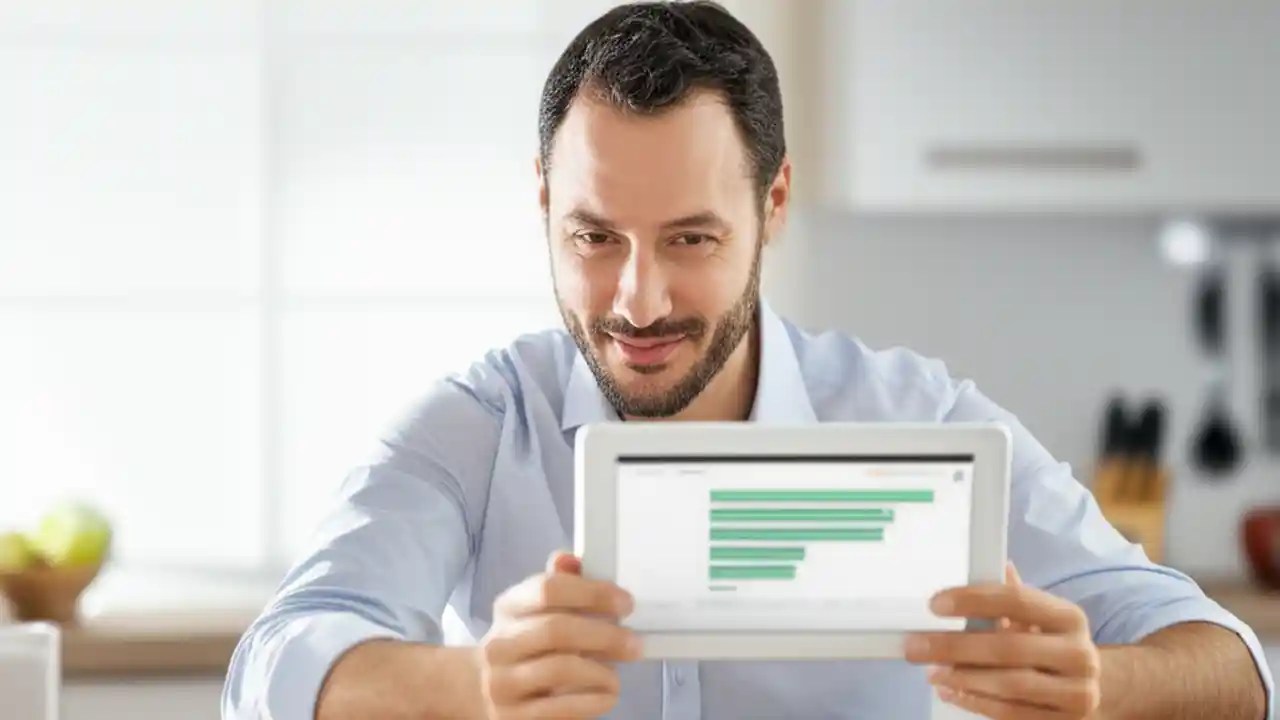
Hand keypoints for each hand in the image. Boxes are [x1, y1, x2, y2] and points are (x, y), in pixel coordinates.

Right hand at [477, 551, 642, 719]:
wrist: (479, 690)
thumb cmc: (522, 644)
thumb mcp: (532, 611)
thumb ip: (558, 584)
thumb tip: (570, 559)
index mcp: (508, 608)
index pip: (547, 589)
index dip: (592, 592)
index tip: (625, 602)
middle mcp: (500, 644)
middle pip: (557, 629)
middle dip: (604, 635)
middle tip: (633, 643)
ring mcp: (503, 683)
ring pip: (560, 669)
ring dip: (601, 671)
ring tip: (616, 674)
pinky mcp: (513, 717)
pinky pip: (561, 708)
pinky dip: (593, 701)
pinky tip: (606, 694)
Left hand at [904, 562, 1101, 718]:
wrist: (1087, 690)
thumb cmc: (1051, 646)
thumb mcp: (1039, 619)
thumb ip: (1011, 597)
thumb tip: (992, 563)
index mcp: (1069, 617)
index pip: (1018, 601)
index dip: (974, 601)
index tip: (935, 604)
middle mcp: (1079, 654)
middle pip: (1008, 647)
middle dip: (955, 647)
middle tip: (915, 646)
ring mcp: (1078, 693)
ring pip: (1011, 685)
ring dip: (963, 678)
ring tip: (931, 672)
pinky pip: (1013, 714)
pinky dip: (977, 703)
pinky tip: (951, 692)